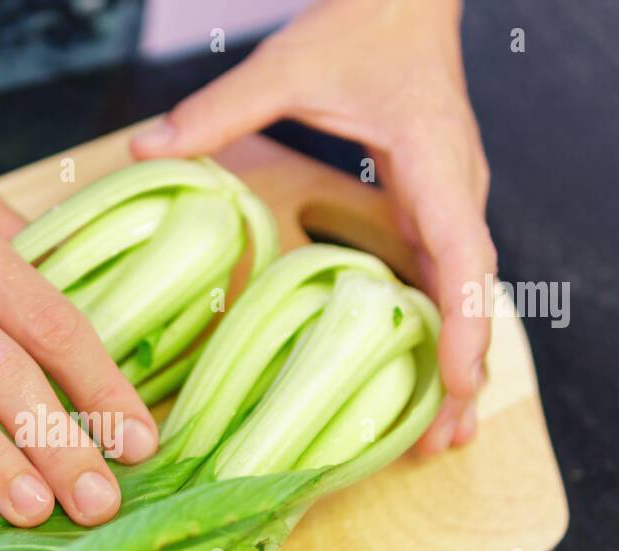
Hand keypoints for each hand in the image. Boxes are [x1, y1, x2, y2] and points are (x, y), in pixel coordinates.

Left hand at [132, 0, 493, 451]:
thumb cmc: (358, 27)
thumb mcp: (287, 64)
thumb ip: (219, 108)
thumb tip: (146, 146)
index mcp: (433, 160)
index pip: (461, 252)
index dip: (465, 322)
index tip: (457, 381)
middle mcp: (456, 188)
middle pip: (473, 292)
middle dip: (464, 367)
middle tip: (440, 442)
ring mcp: (452, 200)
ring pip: (466, 293)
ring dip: (459, 361)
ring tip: (439, 438)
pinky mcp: (436, 206)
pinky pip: (445, 278)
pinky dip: (441, 331)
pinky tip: (421, 379)